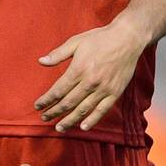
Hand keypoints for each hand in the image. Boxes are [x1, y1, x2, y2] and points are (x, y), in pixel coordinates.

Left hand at [33, 13, 150, 131]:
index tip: (38, 106)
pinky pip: (102, 110)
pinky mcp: (115, 93)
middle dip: (54, 112)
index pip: (58, 90)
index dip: (46, 100)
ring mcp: (103, 89)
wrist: (128, 38)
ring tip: (59, 127)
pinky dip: (92, 120)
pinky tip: (83, 127)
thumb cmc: (100, 38)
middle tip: (44, 118)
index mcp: (79, 69)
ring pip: (83, 110)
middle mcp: (90, 82)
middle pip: (68, 102)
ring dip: (69, 120)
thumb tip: (40, 61)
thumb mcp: (76, 41)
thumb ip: (58, 54)